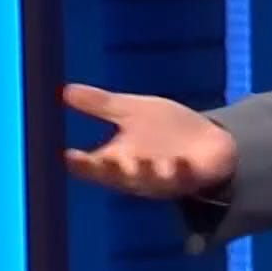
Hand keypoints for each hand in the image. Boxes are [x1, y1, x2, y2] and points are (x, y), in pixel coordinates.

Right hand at [62, 84, 237, 198]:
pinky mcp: (190, 176)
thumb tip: (63, 90)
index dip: (79, 163)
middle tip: (102, 161)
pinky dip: (178, 171)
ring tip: (138, 161)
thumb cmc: (165, 130)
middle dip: (110, 171)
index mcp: (117, 160)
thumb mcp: (132, 112)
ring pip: (149, 180)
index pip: (92, 166)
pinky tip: (175, 162)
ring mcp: (163, 178)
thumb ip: (100, 105)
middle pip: (118, 177)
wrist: (208, 140)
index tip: (64, 154)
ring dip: (144, 172)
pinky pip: (183, 177)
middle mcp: (137, 174)